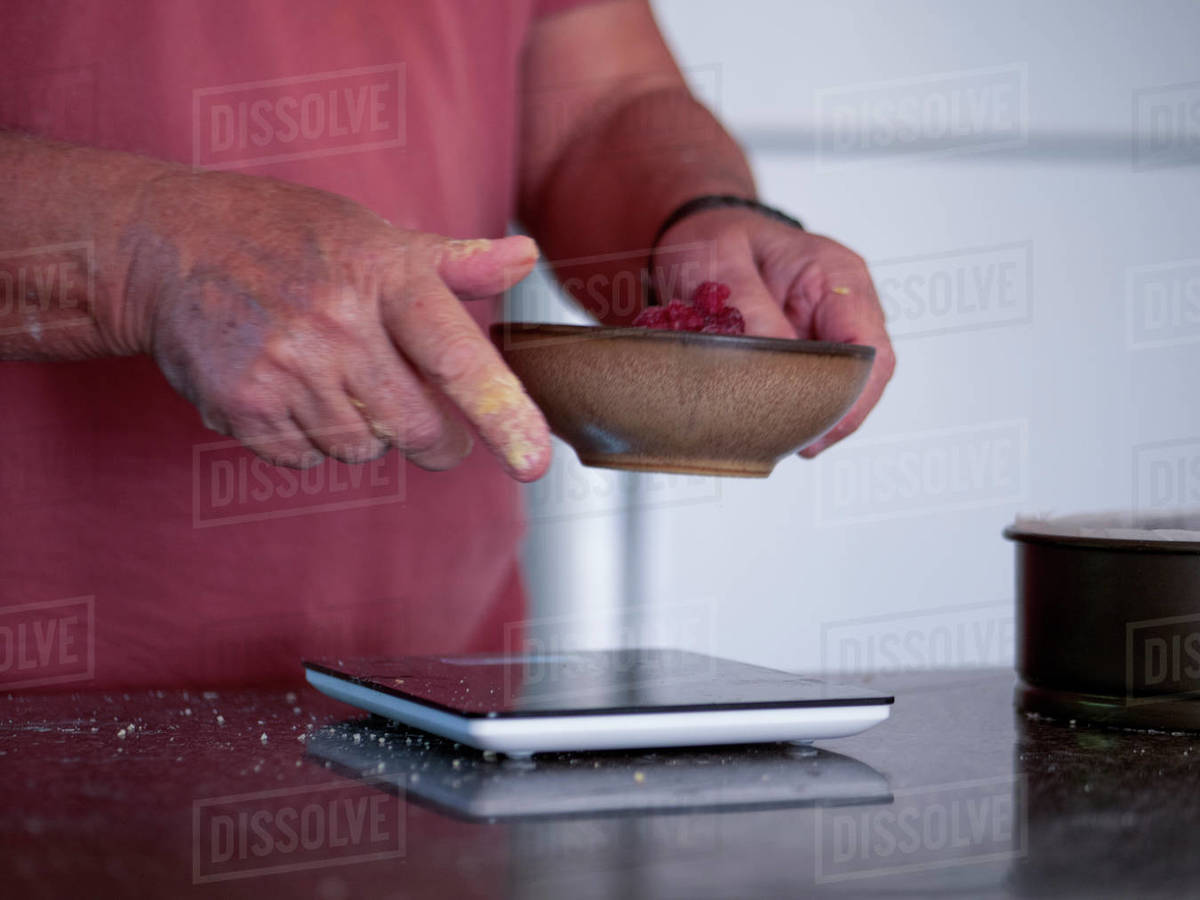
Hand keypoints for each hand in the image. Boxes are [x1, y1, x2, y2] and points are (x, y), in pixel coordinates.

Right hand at [122, 170, 550, 479]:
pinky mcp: (242, 403)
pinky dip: (309, 440)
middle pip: (416, 428)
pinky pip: (306, 458)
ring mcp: (285, 366)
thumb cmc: (289, 237)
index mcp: (384, 275)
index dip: (502, 413)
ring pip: (361, 449)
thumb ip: (454, 262)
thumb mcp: (374, 233)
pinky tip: (290, 391)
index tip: (533, 463)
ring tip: (332, 379)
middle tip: (429, 426)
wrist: (168, 244)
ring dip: (363, 433)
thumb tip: (525, 257)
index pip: (457, 357)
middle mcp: (336, 323)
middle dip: (434, 439)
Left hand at [653, 207, 894, 456]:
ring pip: (842, 388)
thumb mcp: (720, 263)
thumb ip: (748, 309)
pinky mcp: (809, 348)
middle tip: (790, 440)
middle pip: (864, 378)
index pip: (870, 350)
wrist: (706, 232)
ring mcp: (829, 329)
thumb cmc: (717, 238)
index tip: (818, 430)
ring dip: (813, 414)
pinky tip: (769, 418)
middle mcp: (844, 305)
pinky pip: (814, 386)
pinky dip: (795, 405)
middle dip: (832, 416)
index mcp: (836, 275)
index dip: (852, 398)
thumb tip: (770, 365)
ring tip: (776, 433)